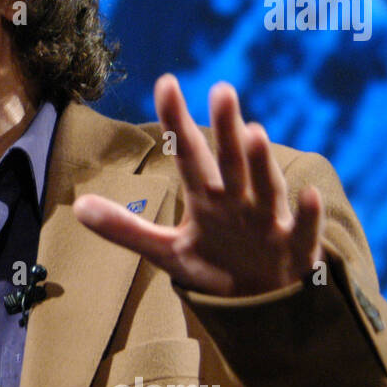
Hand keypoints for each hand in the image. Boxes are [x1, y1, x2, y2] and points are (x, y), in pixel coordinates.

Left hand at [73, 74, 323, 296]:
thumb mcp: (165, 252)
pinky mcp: (295, 251)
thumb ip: (124, 228)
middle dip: (224, 128)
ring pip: (264, 187)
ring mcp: (268, 222)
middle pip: (228, 161)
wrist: (260, 304)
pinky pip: (303, 231)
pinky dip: (307, 216)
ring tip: (252, 132)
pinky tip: (309, 195)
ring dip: (260, 162)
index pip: (187, 153)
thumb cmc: (215, 266)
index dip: (175, 121)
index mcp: (206, 197)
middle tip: (220, 89)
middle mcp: (238, 200)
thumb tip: (77, 207)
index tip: (165, 82)